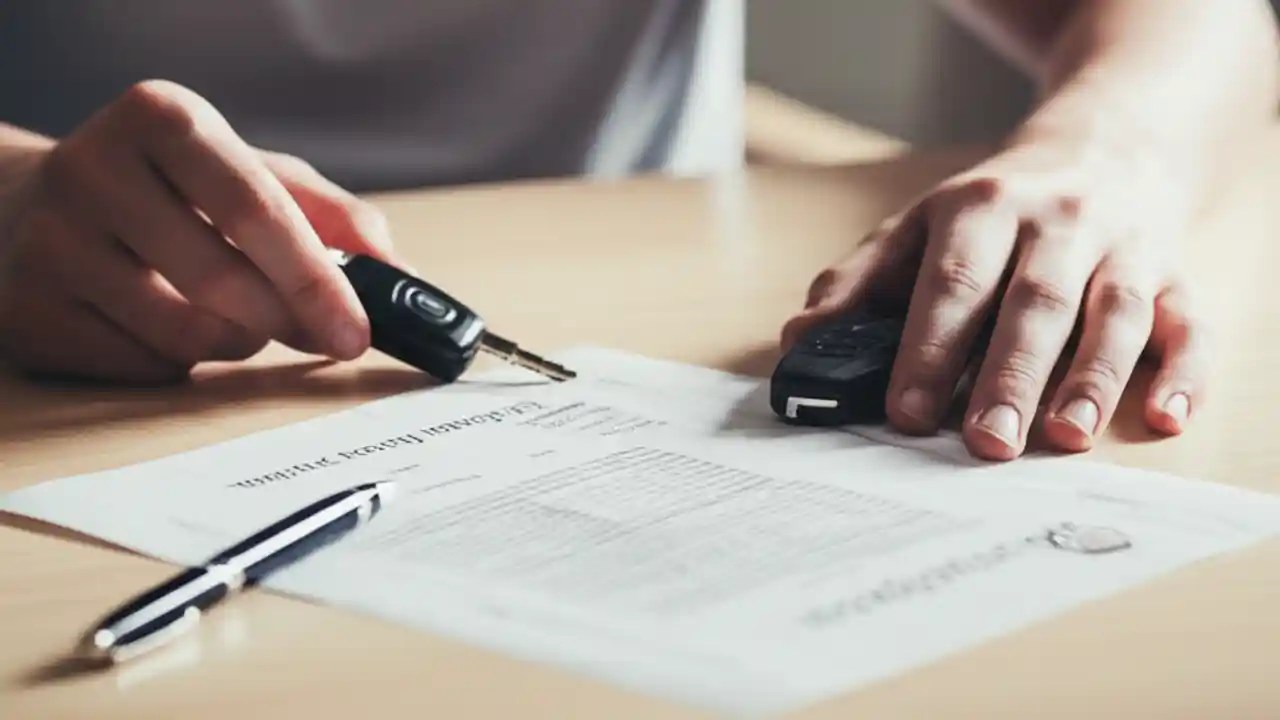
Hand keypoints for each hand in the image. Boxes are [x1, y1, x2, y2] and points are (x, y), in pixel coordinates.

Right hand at [0, 80, 395, 381]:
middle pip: (222, 281)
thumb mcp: (255, 174)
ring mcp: (51, 244)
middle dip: (289, 322)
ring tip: (238, 316)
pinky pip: (144, 367)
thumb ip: (335, 216)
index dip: (315, 279)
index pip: (254, 208)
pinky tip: (169, 325)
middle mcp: (93, 171)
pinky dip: (182, 362)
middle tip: (325, 338)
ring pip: (186, 336)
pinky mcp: (31, 311)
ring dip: (238, 344)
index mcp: (162, 119)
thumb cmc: (171, 191)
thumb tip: (398, 275)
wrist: (36, 206)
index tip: (357, 330)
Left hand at [782, 135, 1207, 459]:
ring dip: (1091, 379)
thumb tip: (799, 340)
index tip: (906, 409)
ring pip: (1113, 314)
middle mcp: (1057, 222)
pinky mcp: (1173, 275)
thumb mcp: (919, 227)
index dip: (929, 347)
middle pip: (1034, 302)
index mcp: (982, 207)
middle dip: (1008, 374)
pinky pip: (1188, 323)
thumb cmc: (995, 208)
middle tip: (984, 442)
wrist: (1106, 146)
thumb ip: (859, 283)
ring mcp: (1123, 248)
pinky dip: (1183, 373)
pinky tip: (1165, 417)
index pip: (953, 280)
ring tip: (1064, 437)